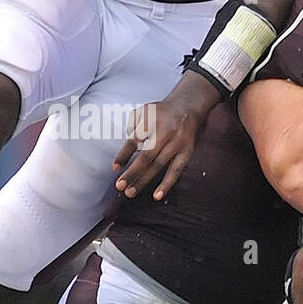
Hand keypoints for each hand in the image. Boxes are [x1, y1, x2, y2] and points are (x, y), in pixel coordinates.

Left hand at [113, 72, 220, 200]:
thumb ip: (131, 126)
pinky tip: (157, 196)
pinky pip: (176, 171)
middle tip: (119, 186)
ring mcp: (176, 144)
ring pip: (158, 166)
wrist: (187, 107)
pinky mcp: (186, 152)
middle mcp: (164, 133)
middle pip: (146, 156)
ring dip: (143, 181)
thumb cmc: (160, 113)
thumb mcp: (143, 111)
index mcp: (151, 122)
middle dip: (132, 172)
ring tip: (130, 193)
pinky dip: (167, 184)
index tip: (115, 168)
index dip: (124, 155)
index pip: (134, 141)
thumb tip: (125, 151)